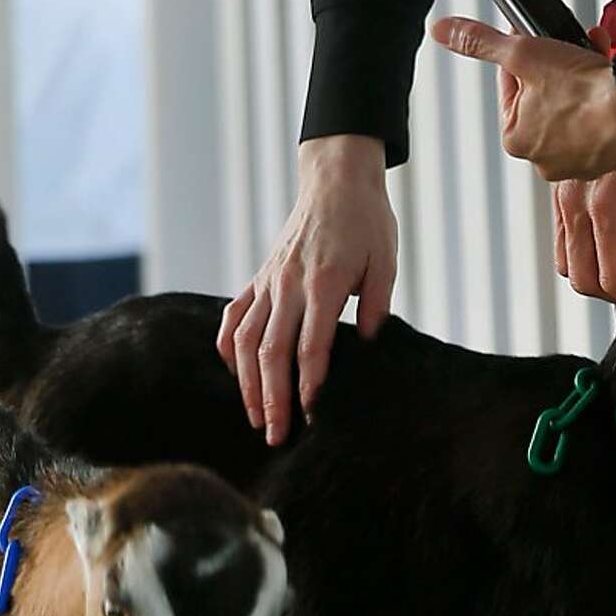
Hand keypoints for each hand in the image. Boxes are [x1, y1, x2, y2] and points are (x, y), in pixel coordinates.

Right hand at [219, 137, 396, 445]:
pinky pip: (234, 315)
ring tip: (256, 418)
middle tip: (276, 437)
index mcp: (325, 281)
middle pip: (272, 351)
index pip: (312, 345)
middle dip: (273, 399)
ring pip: (246, 340)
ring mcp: (269, 280)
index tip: (311, 417)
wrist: (335, 179)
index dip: (310, 385)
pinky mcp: (260, 276)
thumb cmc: (367, 221)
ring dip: (247, 383)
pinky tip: (234, 374)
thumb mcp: (386, 260)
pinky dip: (228, 347)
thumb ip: (379, 303)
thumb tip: (369, 342)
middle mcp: (289, 284)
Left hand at [429, 16, 615, 180]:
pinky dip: (607, 93)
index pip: (511, 86)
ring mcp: (583, 158)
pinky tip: (613, 73)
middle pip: (546, 95)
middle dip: (559, 64)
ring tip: (594, 53)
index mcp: (518, 139)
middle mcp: (547, 157)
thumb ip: (481, 42)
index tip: (536, 39)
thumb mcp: (523, 54)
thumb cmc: (583, 93)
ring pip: (577, 104)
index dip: (524, 55)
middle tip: (569, 45)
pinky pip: (604, 115)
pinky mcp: (614, 153)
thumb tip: (445, 31)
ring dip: (583, 73)